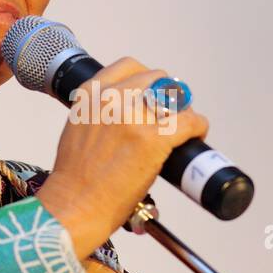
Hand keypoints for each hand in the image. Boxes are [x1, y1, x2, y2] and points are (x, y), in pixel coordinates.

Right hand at [36, 57, 209, 260]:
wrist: (74, 206)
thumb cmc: (74, 177)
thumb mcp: (77, 128)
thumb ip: (97, 112)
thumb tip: (124, 113)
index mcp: (90, 94)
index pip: (130, 66)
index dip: (147, 79)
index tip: (152, 92)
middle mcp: (112, 100)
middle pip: (157, 78)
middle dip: (167, 93)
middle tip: (170, 113)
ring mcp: (133, 118)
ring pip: (176, 96)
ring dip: (184, 109)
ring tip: (183, 125)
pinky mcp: (154, 140)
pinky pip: (189, 121)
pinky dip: (198, 126)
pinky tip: (196, 135)